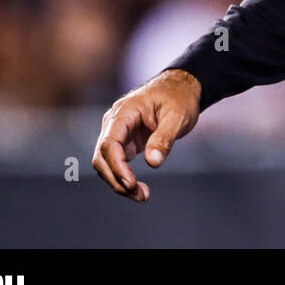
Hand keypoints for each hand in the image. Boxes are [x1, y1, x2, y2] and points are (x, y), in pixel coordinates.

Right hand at [93, 68, 201, 201]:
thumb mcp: (178, 116)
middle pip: (102, 157)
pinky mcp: (125, 142)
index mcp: (124, 112)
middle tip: (140, 194)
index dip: (116, 165)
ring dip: (120, 182)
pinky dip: (125, 178)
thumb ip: (164, 138)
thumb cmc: (179, 98)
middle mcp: (114, 123)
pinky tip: (139, 189)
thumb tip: (152, 163)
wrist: (181, 88)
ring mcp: (118, 133)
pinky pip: (118, 163)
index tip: (130, 182)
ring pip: (107, 164)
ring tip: (142, 196)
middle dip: (117, 179)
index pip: (109, 142)